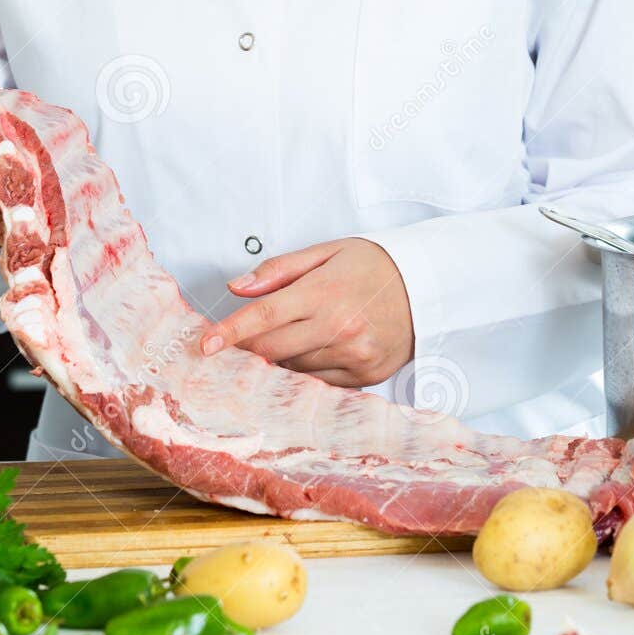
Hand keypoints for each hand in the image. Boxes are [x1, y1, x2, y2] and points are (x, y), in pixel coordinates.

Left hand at [200, 238, 413, 386]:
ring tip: (283, 340)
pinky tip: (309, 352)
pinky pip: (318, 382)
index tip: (204, 345)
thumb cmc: (374, 265)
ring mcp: (352, 356)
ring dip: (277, 359)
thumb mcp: (327, 252)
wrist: (428, 286)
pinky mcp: (364, 376)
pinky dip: (304, 370)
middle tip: (235, 342)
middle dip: (247, 348)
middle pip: (272, 348)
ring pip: (293, 368)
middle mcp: (338, 328)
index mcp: (325, 292)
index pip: (265, 315)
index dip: (230, 332)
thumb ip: (279, 270)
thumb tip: (237, 288)